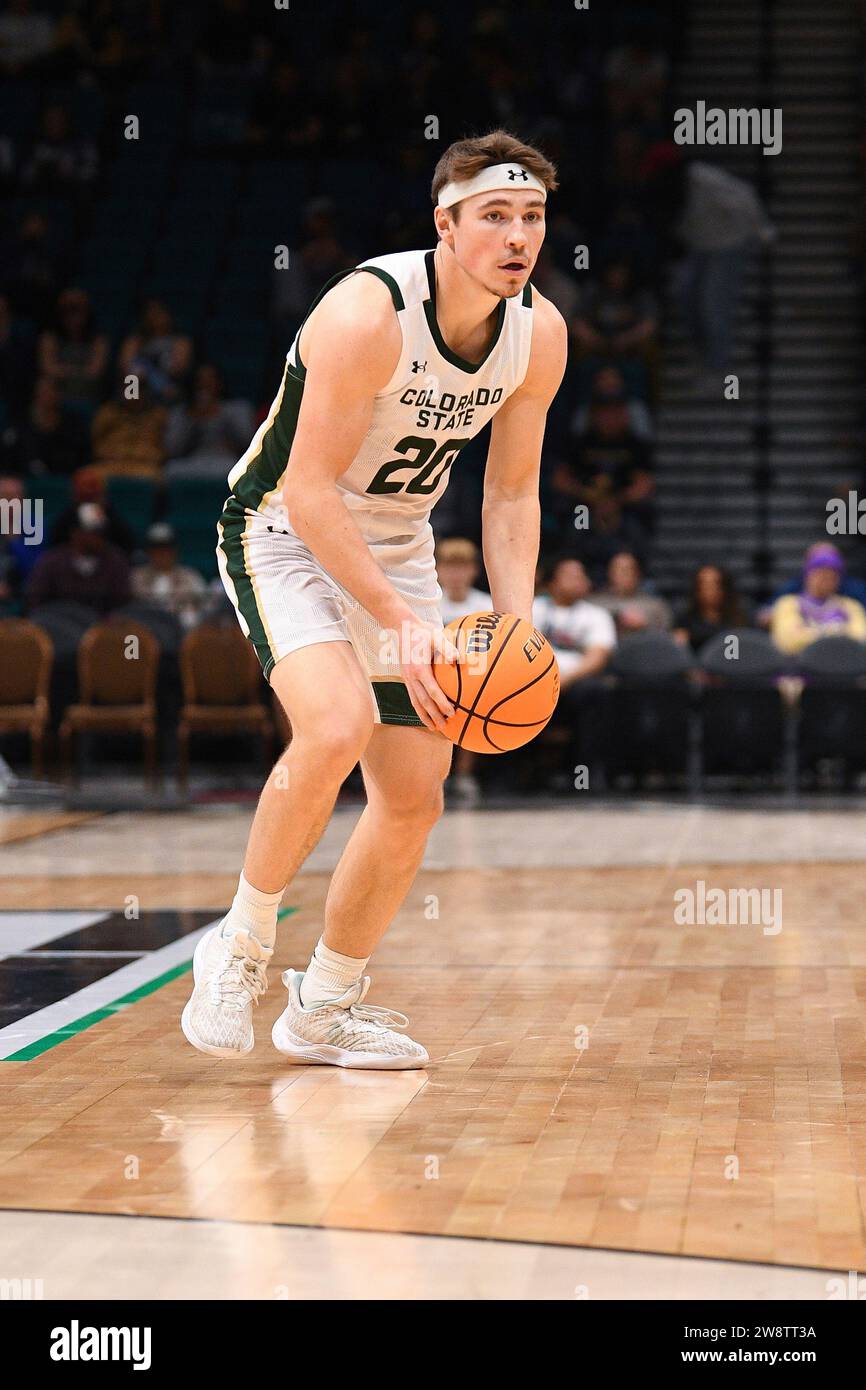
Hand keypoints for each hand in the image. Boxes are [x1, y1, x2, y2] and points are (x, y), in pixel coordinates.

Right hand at [395, 617, 459, 731]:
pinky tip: (425, 714)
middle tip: (445, 727)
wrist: (402, 627)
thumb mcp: (436, 636)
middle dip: (434, 715)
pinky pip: (412, 697)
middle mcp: (411, 677)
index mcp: (420, 669)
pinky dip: (419, 708)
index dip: (442, 703)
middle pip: (423, 701)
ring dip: (425, 716)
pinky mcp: (405, 678)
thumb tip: (458, 658)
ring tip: (434, 727)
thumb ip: (446, 648)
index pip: (432, 691)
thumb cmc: (422, 631)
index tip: (452, 712)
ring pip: (415, 702)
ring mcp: (407, 678)